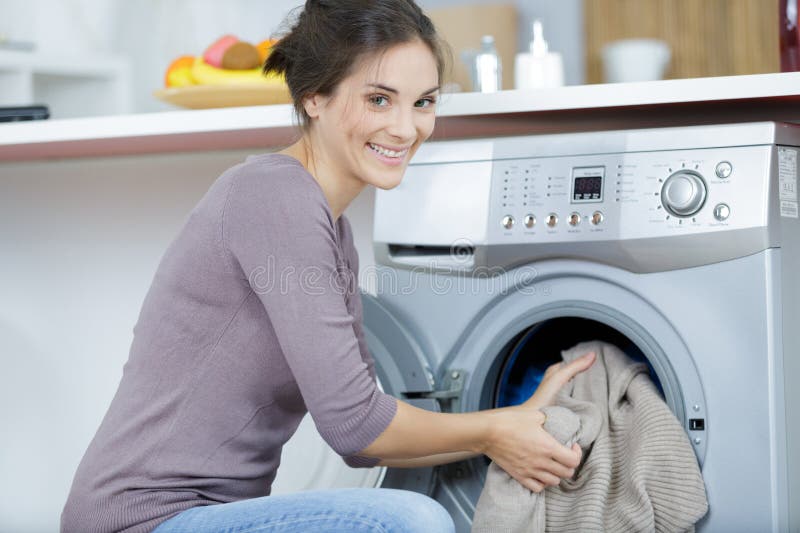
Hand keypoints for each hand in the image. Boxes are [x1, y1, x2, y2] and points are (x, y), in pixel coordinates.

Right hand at [483, 351, 595, 492]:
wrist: (486, 432)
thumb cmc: (510, 420)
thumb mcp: (536, 413)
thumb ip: (553, 410)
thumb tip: (565, 372)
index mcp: (548, 446)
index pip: (573, 460)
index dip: (576, 453)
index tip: (572, 445)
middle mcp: (541, 462)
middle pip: (566, 474)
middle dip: (568, 463)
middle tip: (564, 452)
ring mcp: (529, 471)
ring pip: (553, 482)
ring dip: (556, 473)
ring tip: (552, 461)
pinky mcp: (519, 476)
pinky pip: (538, 487)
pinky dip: (542, 482)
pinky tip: (540, 470)